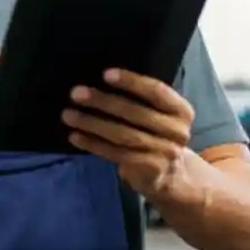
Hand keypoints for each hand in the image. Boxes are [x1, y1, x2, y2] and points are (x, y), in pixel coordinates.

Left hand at [61, 68, 195, 197]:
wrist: (172, 176)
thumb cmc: (156, 135)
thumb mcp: (158, 116)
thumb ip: (140, 100)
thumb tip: (97, 81)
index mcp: (181, 110)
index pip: (157, 91)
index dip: (132, 81)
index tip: (105, 74)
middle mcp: (178, 131)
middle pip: (136, 113)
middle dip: (103, 102)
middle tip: (75, 93)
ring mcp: (166, 152)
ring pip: (123, 135)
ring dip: (92, 123)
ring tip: (68, 115)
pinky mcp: (150, 170)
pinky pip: (116, 153)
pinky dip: (93, 144)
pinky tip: (75, 136)